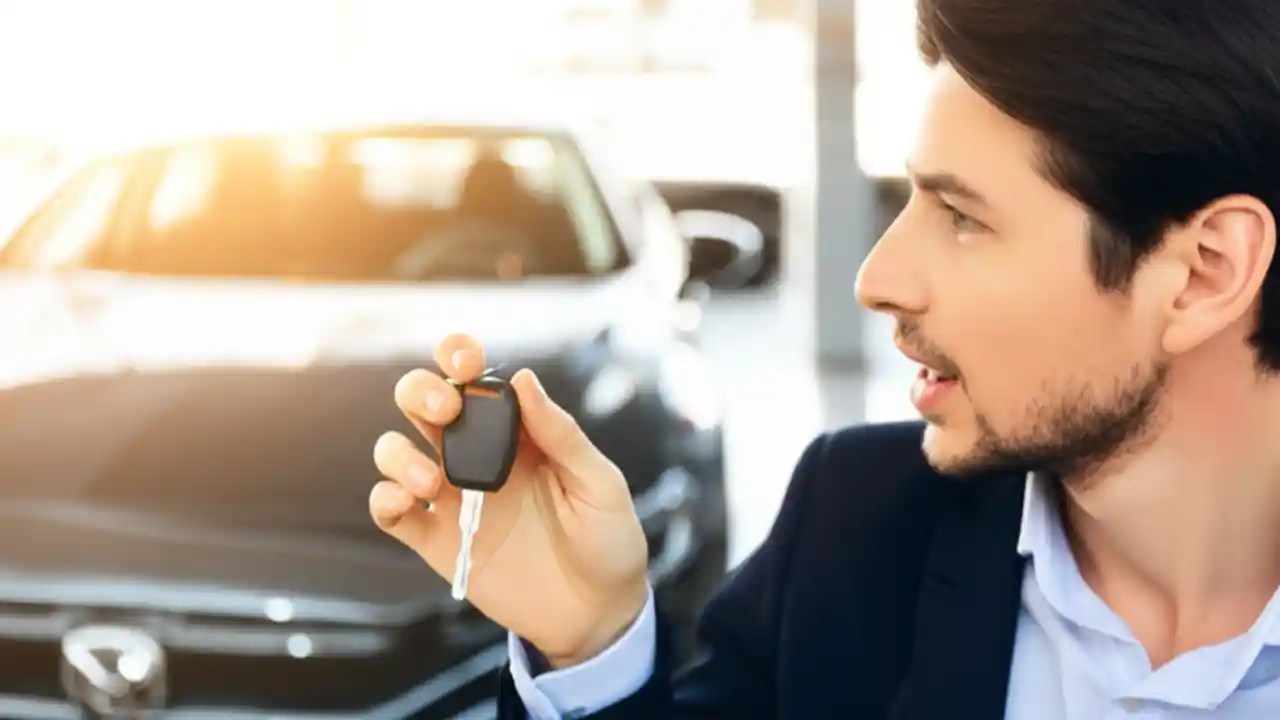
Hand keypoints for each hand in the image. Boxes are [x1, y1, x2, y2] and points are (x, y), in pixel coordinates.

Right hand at [370, 333, 649, 667]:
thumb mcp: (599, 483)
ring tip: (431, 481)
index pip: (474, 380)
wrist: (597, 612)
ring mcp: (451, 497)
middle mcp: (477, 456)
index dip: (457, 357)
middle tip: (447, 413)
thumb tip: (525, 378)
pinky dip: (384, 498)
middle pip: (422, 403)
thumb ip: (561, 433)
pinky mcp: (435, 540)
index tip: (465, 360)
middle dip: (421, 393)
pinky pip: (390, 510)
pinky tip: (407, 501)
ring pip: (394, 450)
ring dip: (399, 453)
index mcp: (517, 432)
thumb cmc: (608, 539)